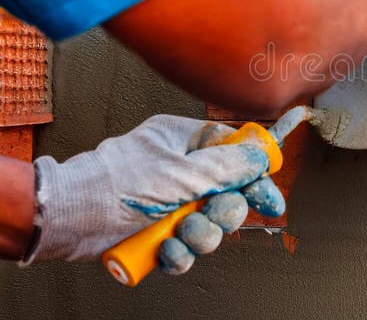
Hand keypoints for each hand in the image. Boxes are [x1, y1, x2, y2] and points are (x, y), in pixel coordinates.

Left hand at [26, 115, 284, 274]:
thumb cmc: (117, 182)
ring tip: (180, 233)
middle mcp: (181, 171)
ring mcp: (169, 202)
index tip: (270, 200)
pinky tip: (166, 249)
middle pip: (229, 195)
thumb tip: (261, 155)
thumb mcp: (181, 171)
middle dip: (223, 213)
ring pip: (210, 226)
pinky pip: (186, 247)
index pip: (236, 154)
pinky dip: (180, 253)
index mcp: (186, 141)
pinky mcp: (158, 232)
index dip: (256, 178)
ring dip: (201, 235)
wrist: (69, 218)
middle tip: (211, 215)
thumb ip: (228, 166)